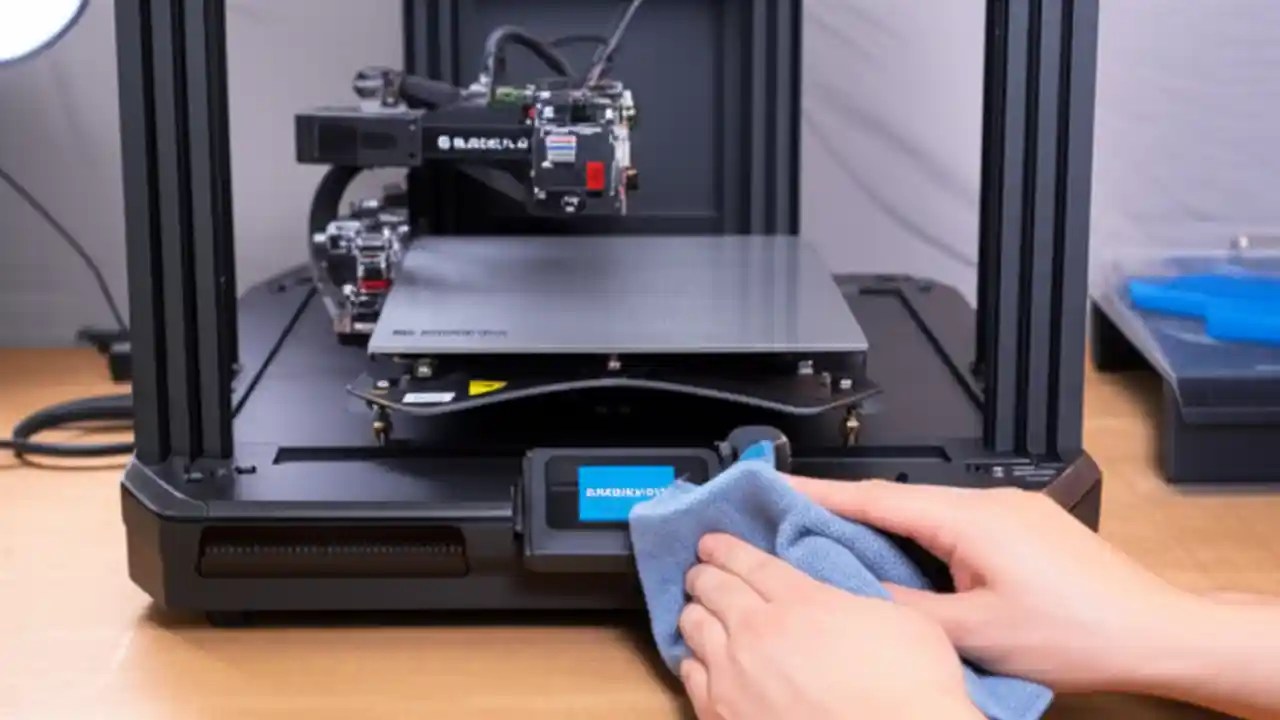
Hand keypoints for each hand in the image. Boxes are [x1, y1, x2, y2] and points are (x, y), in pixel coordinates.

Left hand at [677, 533, 981, 719]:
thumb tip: (844, 603)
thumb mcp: (901, 622)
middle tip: (702, 573)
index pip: (748, 561)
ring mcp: (734, 675)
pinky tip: (700, 661)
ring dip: (695, 614)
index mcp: (802, 601)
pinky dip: (693, 661)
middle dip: (704, 575)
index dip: (725, 548)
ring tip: (698, 612)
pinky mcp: (722, 714)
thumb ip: (858, 602)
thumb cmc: (911, 693)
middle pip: (712, 587)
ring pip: (693, 627)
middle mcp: (758, 632)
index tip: (711, 543)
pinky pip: (690, 676)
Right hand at [789, 478, 1196, 693]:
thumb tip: (857, 590)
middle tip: (797, 521)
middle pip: (899, 498)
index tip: (778, 485)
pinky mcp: (1027, 526)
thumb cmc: (1080, 633)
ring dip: (887, 526)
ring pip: (929, 511)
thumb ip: (907, 607)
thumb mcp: (975, 632)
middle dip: (846, 509)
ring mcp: (1012, 510)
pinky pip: (958, 521)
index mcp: (970, 518)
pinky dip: (924, 536)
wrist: (1155, 634)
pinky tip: (911, 561)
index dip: (819, 492)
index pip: (875, 497)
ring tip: (844, 545)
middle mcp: (991, 501)